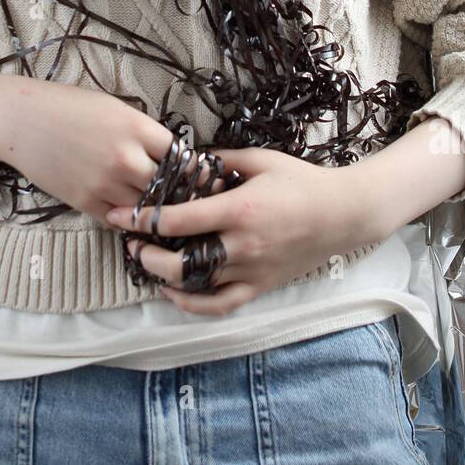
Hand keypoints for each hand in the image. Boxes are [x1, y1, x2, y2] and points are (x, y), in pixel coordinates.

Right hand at [0, 77, 196, 224]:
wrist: (21, 120)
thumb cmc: (68, 106)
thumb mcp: (115, 107)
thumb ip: (143, 131)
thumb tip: (171, 153)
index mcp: (137, 128)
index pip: (182, 157)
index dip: (191, 168)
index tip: (197, 175)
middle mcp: (125, 158)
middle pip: (168, 187)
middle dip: (176, 193)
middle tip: (184, 197)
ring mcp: (105, 184)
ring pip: (145, 208)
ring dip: (152, 208)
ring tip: (158, 207)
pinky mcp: (85, 202)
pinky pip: (119, 220)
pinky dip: (127, 218)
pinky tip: (128, 211)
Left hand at [105, 145, 368, 314]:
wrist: (344, 213)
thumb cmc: (303, 181)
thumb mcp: (262, 160)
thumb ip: (222, 159)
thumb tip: (190, 159)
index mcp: (239, 209)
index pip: (179, 220)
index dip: (144, 219)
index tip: (120, 216)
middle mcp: (242, 245)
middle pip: (181, 262)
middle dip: (148, 256)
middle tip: (131, 244)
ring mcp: (252, 270)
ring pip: (198, 287)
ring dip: (165, 278)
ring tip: (147, 265)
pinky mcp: (261, 285)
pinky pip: (221, 304)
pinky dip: (193, 304)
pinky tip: (174, 292)